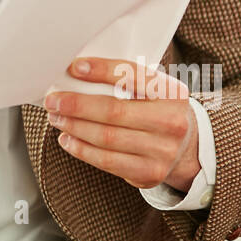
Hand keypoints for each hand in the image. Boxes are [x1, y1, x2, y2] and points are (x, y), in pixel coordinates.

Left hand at [44, 57, 200, 192]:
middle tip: (54, 100)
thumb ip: (126, 81)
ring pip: (106, 138)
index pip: (133, 75)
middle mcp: (171, 122)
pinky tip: (67, 138)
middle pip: (114, 111)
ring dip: (74, 127)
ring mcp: (162, 151)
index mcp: (172, 93)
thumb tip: (77, 74)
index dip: (102, 70)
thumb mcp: (155, 91)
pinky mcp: (149, 173)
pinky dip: (81, 149)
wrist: (187, 148)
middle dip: (77, 105)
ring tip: (56, 117)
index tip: (75, 67)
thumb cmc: (159, 111)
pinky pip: (107, 161)